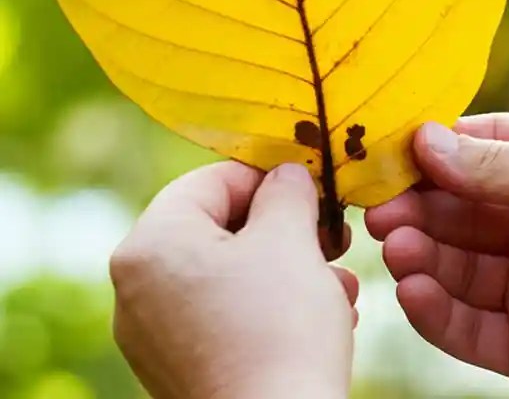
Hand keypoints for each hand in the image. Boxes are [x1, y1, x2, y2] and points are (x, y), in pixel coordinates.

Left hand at [110, 162, 357, 398]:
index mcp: (151, 244)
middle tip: (333, 244)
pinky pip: (224, 317)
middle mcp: (135, 288)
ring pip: (229, 276)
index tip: (318, 191)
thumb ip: (287, 192)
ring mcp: (153, 335)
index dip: (272, 177)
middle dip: (286, 234)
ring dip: (288, 272)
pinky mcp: (178, 369)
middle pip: (220, 230)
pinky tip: (317, 322)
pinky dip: (268, 310)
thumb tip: (287, 175)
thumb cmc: (281, 329)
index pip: (213, 180)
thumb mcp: (292, 240)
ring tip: (337, 290)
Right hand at [366, 115, 508, 397]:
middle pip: (467, 209)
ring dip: (422, 255)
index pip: (494, 147)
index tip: (391, 148)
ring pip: (460, 267)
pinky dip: (436, 309)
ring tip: (394, 247)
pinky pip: (468, 325)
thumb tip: (426, 139)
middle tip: (377, 206)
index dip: (444, 149)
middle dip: (422, 206)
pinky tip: (413, 291)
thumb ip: (493, 163)